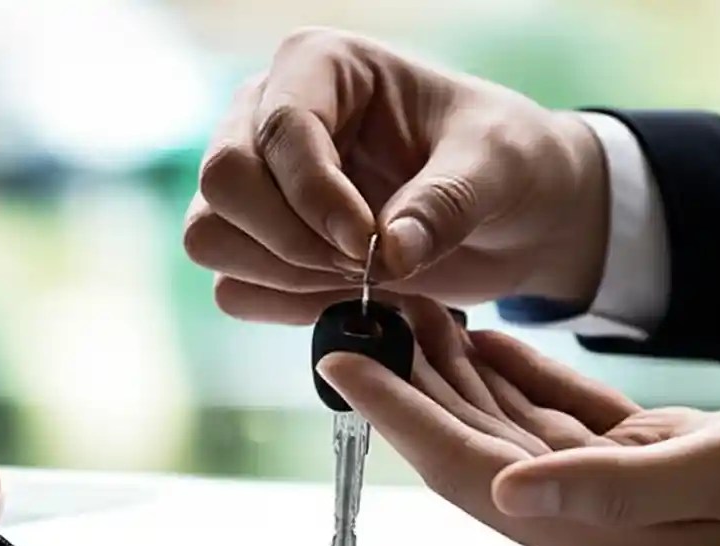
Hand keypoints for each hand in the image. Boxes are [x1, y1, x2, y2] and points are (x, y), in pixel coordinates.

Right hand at [185, 28, 609, 322]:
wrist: (509, 217)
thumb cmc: (504, 163)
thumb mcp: (499, 167)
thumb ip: (445, 204)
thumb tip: (387, 254)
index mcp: (320, 65)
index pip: (280, 127)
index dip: (316, 197)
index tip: (372, 245)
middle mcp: (264, 114)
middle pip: (223, 181)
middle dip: (293, 240)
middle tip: (367, 266)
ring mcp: (251, 183)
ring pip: (210, 237)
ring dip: (283, 276)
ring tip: (361, 280)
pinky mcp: (253, 244)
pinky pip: (231, 289)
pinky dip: (283, 306)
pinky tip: (343, 297)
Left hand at [318, 297, 719, 545]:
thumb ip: (609, 489)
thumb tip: (507, 495)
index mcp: (600, 538)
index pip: (464, 469)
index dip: (394, 413)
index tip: (337, 361)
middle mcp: (595, 521)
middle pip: (471, 444)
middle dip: (412, 381)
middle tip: (364, 321)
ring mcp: (620, 491)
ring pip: (511, 424)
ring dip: (459, 369)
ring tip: (413, 312)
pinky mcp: (650, 459)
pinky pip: (563, 415)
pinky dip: (523, 375)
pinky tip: (485, 340)